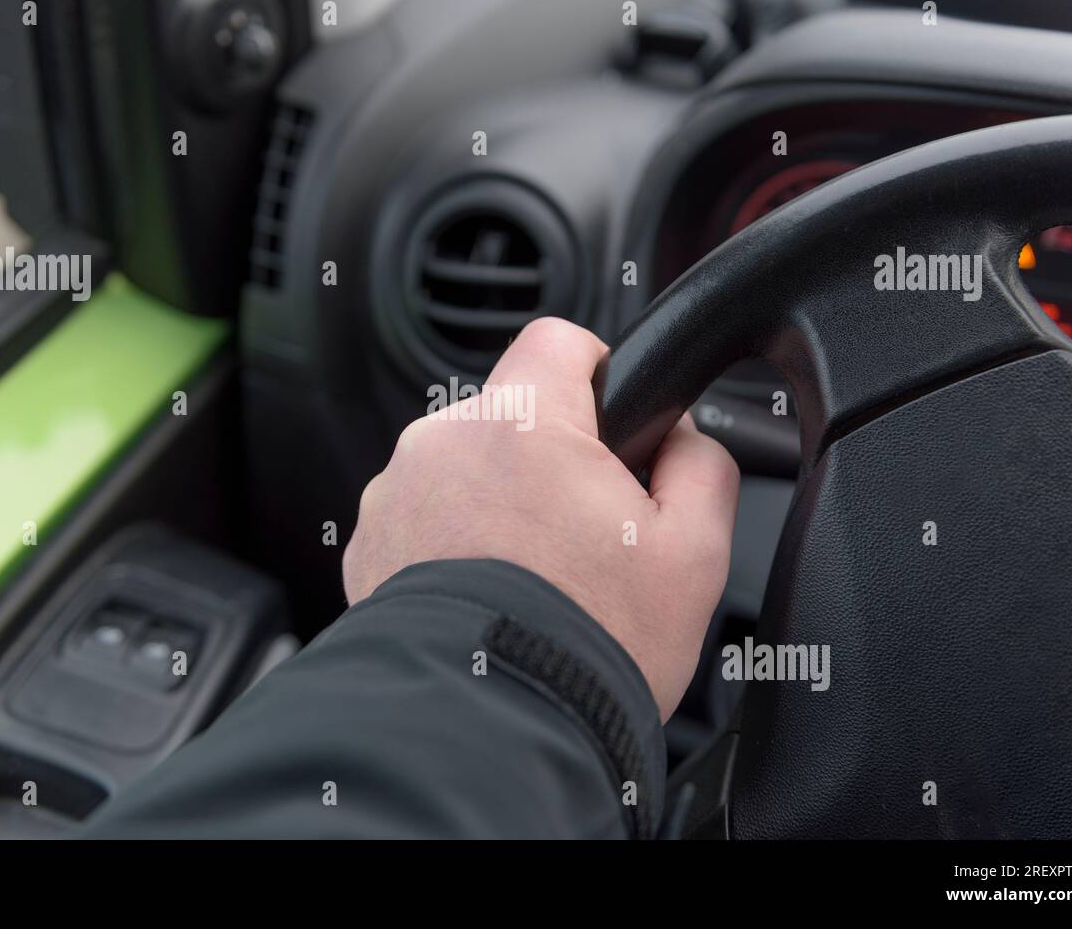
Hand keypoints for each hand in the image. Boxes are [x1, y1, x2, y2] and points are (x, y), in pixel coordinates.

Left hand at [343, 318, 739, 719]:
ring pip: (467, 466)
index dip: (597, 370)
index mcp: (524, 426)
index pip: (558, 341)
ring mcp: (397, 495)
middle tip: (584, 534)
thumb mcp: (695, 553)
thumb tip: (683, 437)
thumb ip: (701, 463)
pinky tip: (486, 596)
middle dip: (550, 458)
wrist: (487, 729)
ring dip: (498, 502)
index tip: (612, 418)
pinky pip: (426, 515)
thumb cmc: (588, 645)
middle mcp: (444, 444)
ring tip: (532, 578)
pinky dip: (454, 543)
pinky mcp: (369, 544)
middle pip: (513, 414)